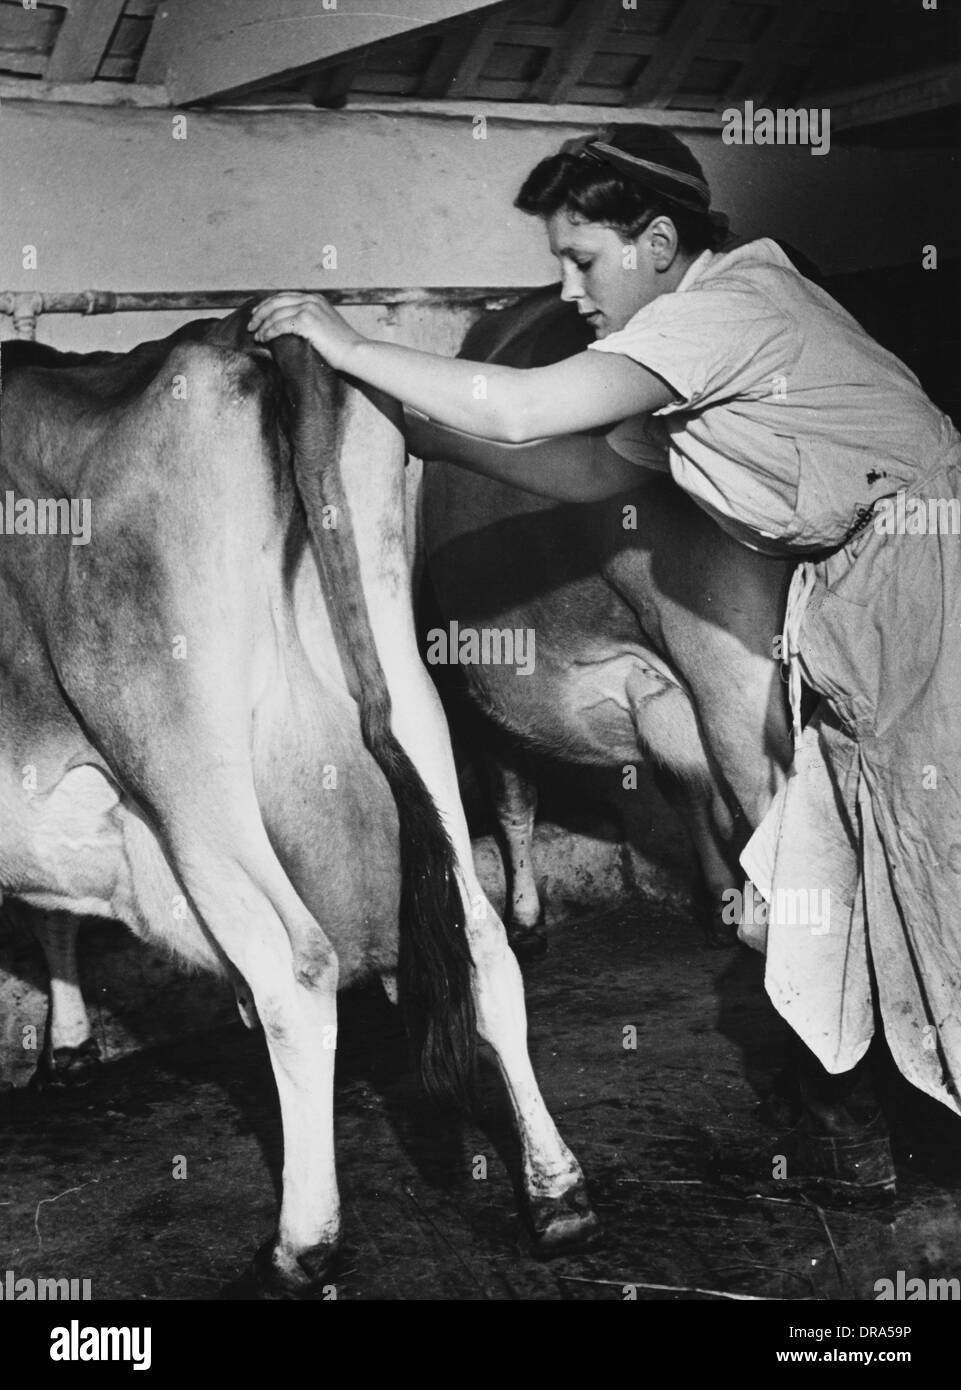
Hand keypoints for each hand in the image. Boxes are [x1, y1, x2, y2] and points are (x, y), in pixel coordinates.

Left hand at [248, 292, 363, 370]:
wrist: (354, 352)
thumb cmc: (342, 346)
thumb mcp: (326, 326)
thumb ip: (310, 320)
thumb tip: (291, 327)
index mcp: (315, 299)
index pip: (284, 297)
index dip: (267, 305)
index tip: (257, 315)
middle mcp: (311, 300)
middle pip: (276, 301)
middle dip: (260, 313)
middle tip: (250, 325)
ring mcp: (308, 309)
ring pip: (275, 313)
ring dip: (262, 325)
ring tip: (256, 335)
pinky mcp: (306, 321)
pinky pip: (279, 325)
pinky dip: (268, 332)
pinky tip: (264, 338)